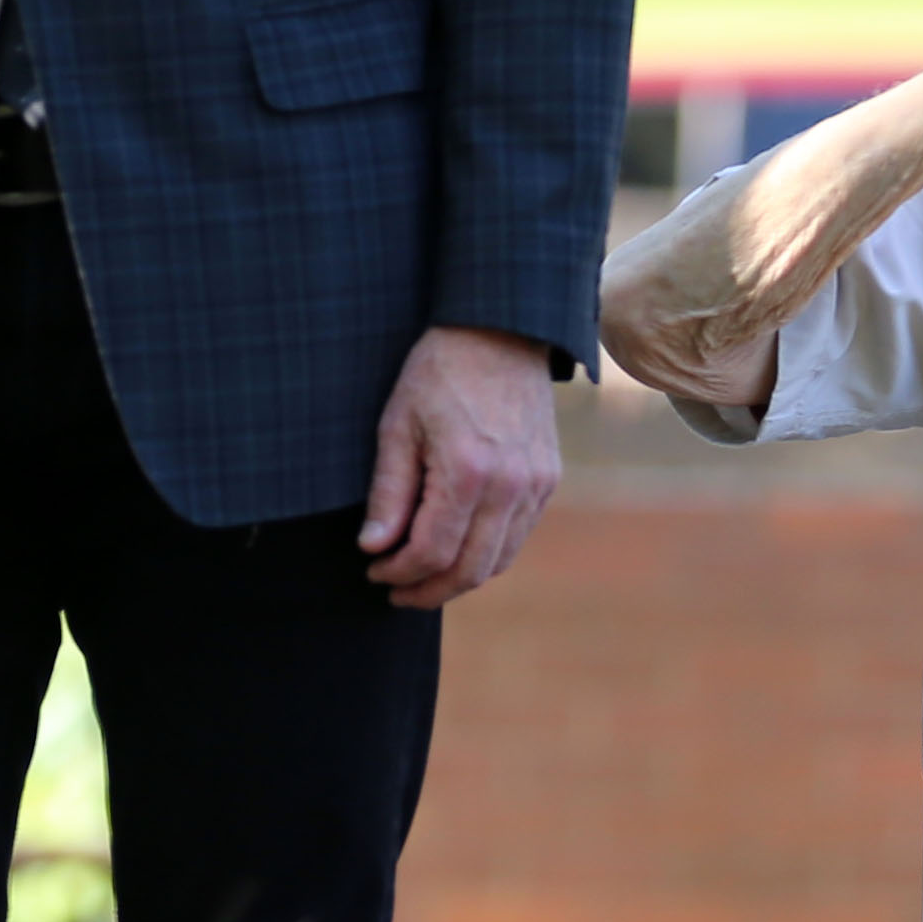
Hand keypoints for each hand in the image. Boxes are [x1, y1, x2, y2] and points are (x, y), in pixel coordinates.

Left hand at [358, 324, 561, 608]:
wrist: (501, 329)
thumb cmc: (439, 371)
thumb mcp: (398, 424)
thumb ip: (388, 492)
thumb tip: (374, 548)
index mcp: (468, 470)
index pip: (432, 551)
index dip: (398, 572)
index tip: (374, 571)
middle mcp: (511, 485)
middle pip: (470, 569)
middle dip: (428, 591)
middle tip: (395, 592)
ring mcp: (537, 485)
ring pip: (498, 561)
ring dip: (458, 579)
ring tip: (422, 577)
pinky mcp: (548, 480)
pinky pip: (517, 537)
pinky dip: (486, 555)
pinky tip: (456, 548)